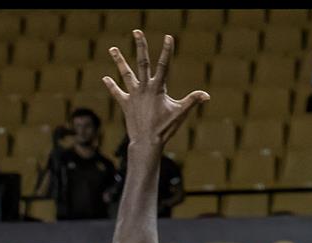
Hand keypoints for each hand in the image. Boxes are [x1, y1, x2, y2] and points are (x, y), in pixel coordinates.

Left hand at [102, 32, 207, 152]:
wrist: (146, 142)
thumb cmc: (165, 128)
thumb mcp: (181, 113)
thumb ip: (192, 101)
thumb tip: (207, 95)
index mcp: (158, 88)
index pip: (164, 65)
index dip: (167, 50)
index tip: (168, 37)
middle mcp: (144, 87)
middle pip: (142, 62)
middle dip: (140, 46)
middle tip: (137, 31)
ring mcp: (133, 95)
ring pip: (125, 74)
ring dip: (119, 61)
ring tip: (112, 48)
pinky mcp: (125, 104)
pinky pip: (117, 93)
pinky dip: (111, 86)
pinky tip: (105, 78)